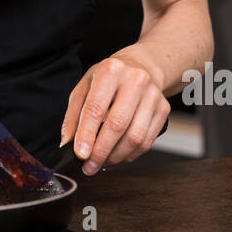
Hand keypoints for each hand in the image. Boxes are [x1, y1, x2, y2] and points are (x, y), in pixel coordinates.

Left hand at [59, 48, 169, 173]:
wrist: (140, 66)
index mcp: (111, 71)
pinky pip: (147, 141)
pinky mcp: (164, 109)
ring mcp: (153, 95)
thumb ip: (73, 115)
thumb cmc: (109, 78)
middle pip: (117, 124)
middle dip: (101, 151)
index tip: (80, 154)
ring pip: (135, 137)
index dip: (87, 134)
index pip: (96, 108)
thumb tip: (68, 143)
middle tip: (89, 165)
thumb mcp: (85, 87)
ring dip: (116, 156)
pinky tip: (118, 154)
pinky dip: (130, 154)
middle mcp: (135, 80)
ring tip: (102, 161)